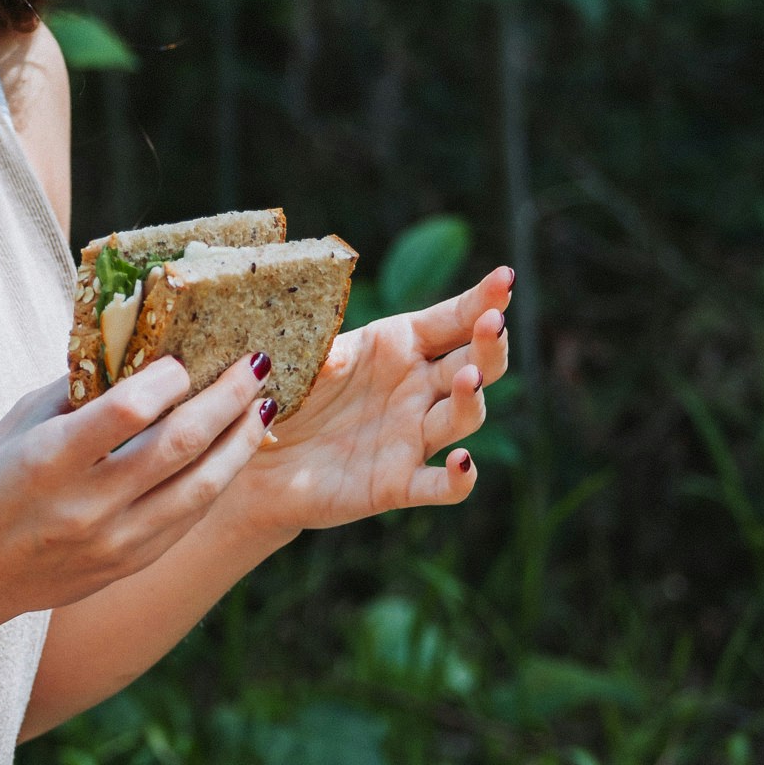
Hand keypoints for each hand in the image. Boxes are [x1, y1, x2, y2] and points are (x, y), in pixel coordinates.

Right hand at [0, 348, 273, 618]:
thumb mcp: (18, 424)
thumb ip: (76, 390)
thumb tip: (136, 349)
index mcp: (50, 461)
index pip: (126, 411)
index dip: (167, 378)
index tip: (185, 357)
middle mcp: (87, 505)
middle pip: (178, 445)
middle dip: (226, 399)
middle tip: (256, 364)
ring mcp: (114, 541)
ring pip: (200, 487)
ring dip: (239, 442)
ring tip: (262, 407)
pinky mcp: (130, 564)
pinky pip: (189, 518)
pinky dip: (216, 479)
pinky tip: (231, 452)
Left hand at [244, 267, 512, 532]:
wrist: (259, 464)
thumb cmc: (290, 398)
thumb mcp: (302, 363)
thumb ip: (317, 345)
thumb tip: (315, 335)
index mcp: (400, 346)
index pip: (451, 319)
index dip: (481, 299)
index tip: (505, 278)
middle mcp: (417, 389)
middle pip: (472, 363)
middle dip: (488, 344)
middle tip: (492, 324)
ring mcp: (413, 437)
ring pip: (462, 417)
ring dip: (471, 399)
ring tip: (468, 378)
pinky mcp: (398, 485)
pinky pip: (439, 486)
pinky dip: (457, 479)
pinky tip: (462, 463)